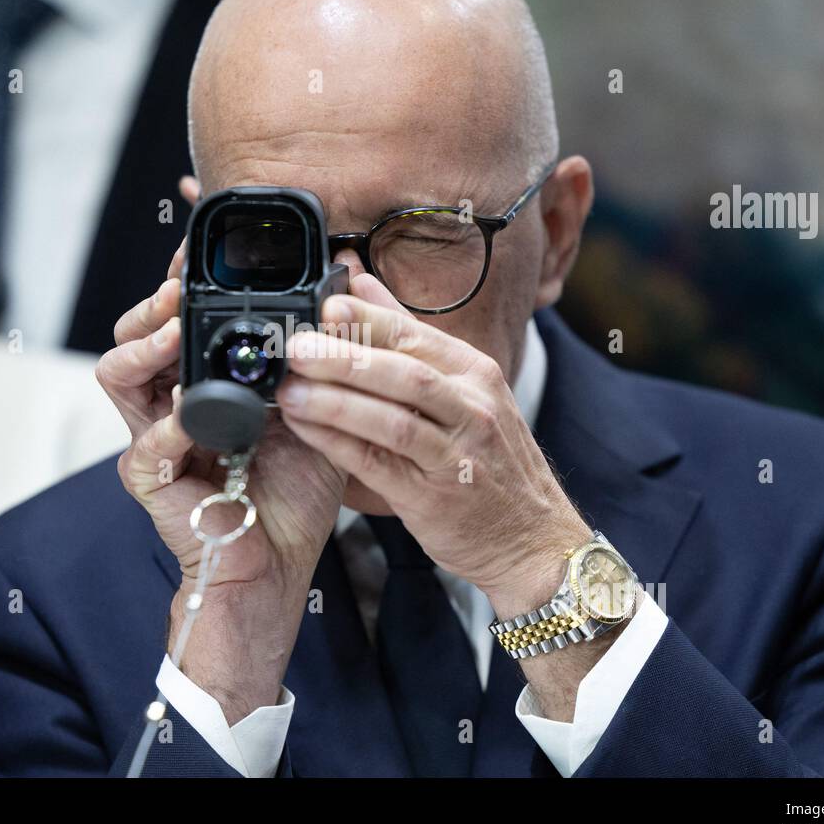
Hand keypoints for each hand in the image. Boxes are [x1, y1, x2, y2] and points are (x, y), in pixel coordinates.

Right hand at [93, 175, 347, 718]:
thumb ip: (317, 361)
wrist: (280, 563)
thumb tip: (344, 296)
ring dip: (144, 346)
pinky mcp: (152, 480)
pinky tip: (190, 417)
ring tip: (172, 329)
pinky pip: (145, 445)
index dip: (179, 283)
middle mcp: (169, 404)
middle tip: (178, 285)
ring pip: (118, 374)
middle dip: (152, 303)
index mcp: (204, 383)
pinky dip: (166, 427)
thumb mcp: (316, 410)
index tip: (198, 255)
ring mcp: (153, 440)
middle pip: (132, 335)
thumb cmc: (291, 491)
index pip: (176, 320)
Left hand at [275, 275, 590, 614]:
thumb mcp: (464, 391)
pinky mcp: (435, 497)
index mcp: (475, 374)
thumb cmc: (489, 461)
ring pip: (392, 419)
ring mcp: (457, 453)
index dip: (366, 318)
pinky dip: (339, 445)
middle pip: (404, 372)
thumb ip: (408, 337)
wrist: (533, 538)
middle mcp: (473, 408)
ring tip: (290, 390)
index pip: (415, 335)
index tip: (324, 304)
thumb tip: (358, 284)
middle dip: (344, 357)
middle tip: (296, 348)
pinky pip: (379, 465)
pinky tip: (306, 431)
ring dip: (336, 403)